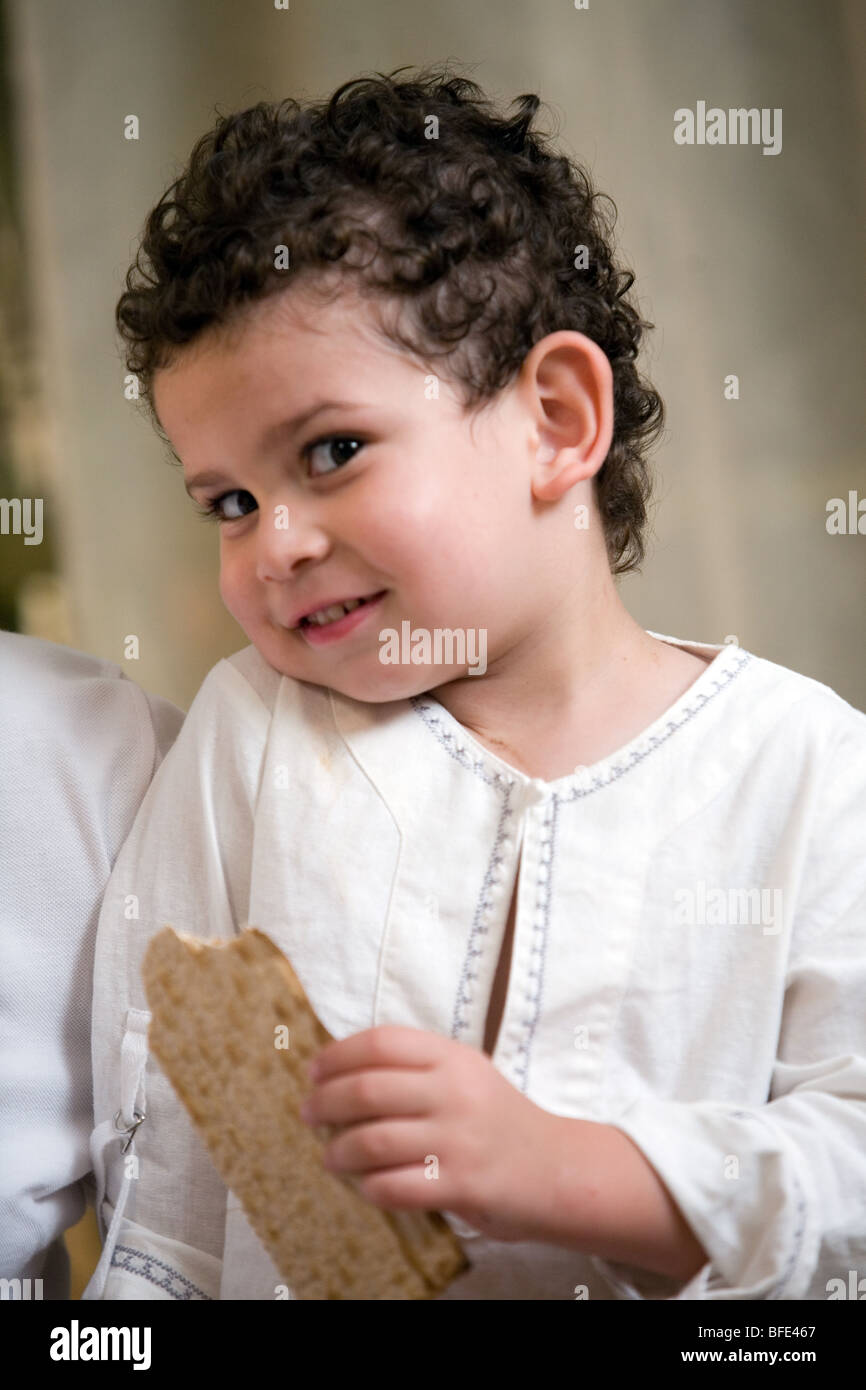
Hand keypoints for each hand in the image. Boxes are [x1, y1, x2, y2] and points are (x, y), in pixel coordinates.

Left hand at [299, 1024, 558, 1242]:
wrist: (556, 1168)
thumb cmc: (497, 1118)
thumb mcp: (465, 1073)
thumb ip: (416, 1065)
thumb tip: (340, 1067)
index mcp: (453, 1057)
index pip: (381, 1042)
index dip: (337, 1054)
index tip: (313, 1071)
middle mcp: (454, 1092)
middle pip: (366, 1089)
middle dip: (324, 1102)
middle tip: (308, 1113)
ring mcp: (458, 1140)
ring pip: (372, 1142)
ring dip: (338, 1151)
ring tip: (330, 1156)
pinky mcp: (461, 1186)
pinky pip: (394, 1187)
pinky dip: (370, 1188)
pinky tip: (366, 1186)